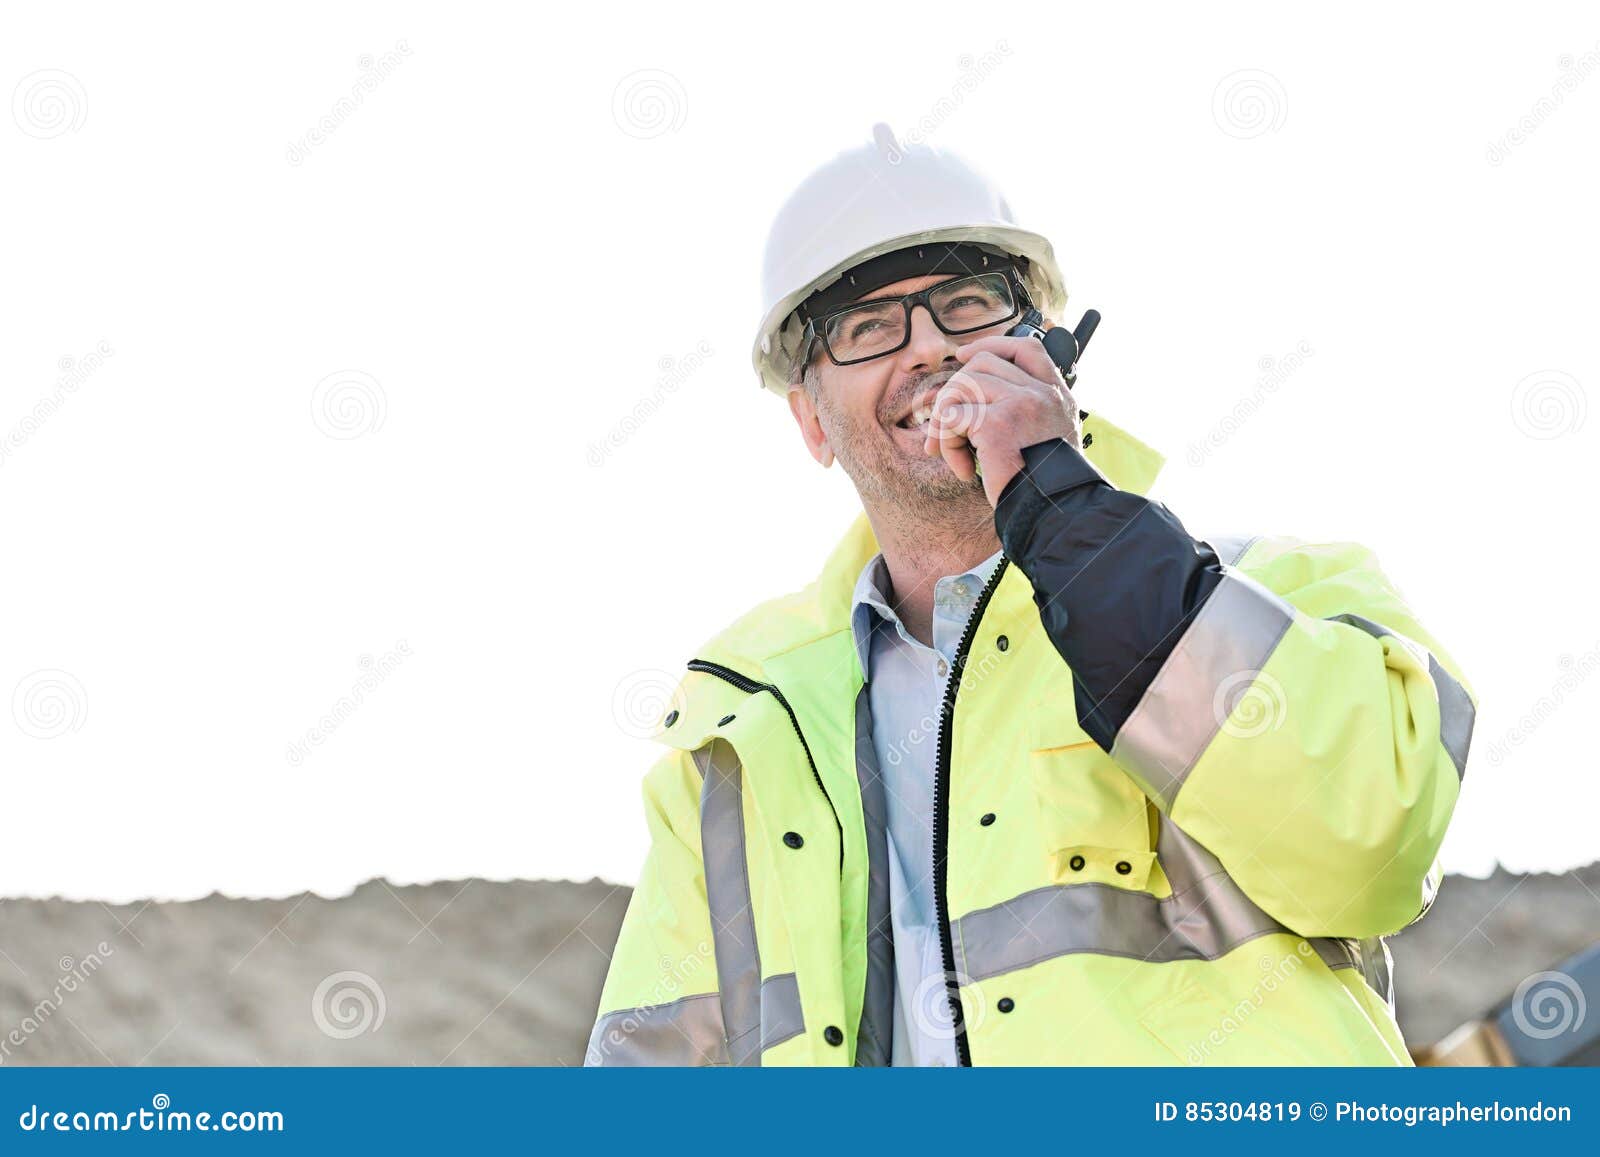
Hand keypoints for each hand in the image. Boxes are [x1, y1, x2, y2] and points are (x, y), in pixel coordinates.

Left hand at [921, 335, 1083, 506]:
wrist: (1054, 514)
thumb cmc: (1043, 486)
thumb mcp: (1044, 439)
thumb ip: (1022, 411)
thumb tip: (968, 393)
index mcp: (1057, 395)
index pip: (1025, 348)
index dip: (991, 345)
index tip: (965, 356)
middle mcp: (1042, 394)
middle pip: (983, 364)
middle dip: (954, 392)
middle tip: (944, 429)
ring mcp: (1021, 404)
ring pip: (961, 386)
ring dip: (944, 420)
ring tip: (952, 451)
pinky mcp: (997, 424)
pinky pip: (951, 418)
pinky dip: (946, 444)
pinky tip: (964, 469)